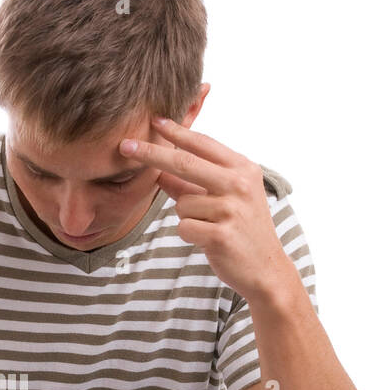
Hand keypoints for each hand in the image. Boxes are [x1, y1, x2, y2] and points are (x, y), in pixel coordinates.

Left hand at [120, 117, 293, 304]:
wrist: (266, 268)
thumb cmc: (243, 229)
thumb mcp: (226, 198)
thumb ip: (194, 184)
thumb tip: (160, 171)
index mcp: (243, 169)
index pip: (203, 144)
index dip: (176, 131)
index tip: (154, 121)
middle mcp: (239, 184)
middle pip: (184, 163)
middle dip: (151, 153)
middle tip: (124, 146)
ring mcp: (231, 209)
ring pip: (181, 204)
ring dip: (187, 217)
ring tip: (210, 227)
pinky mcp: (221, 234)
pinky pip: (184, 227)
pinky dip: (190, 234)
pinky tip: (210, 241)